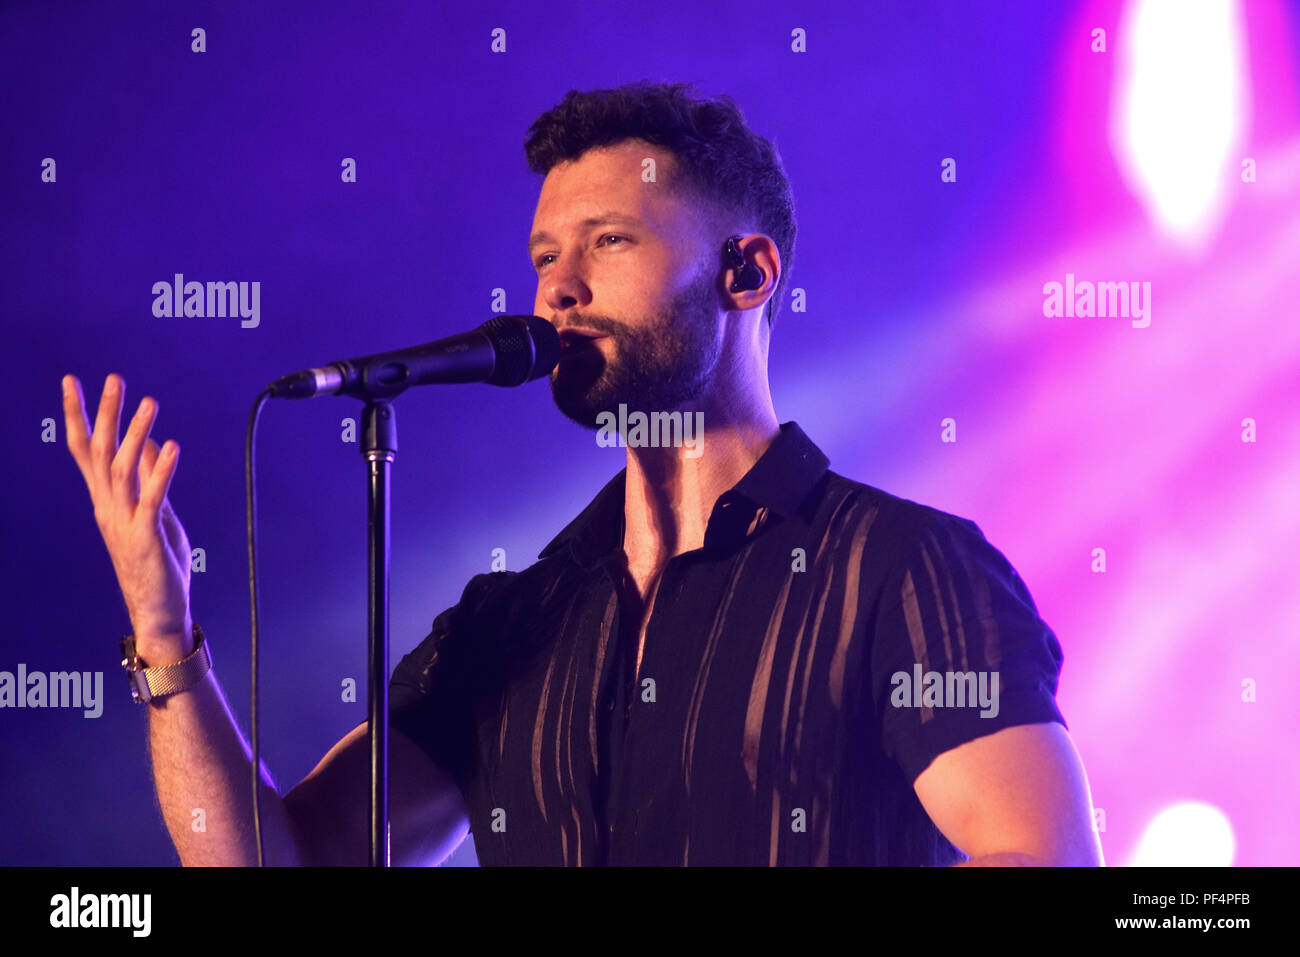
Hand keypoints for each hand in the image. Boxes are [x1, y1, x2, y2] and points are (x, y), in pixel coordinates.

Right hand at [63, 373, 194, 659]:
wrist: (157, 611)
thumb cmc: (157, 563)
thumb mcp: (156, 514)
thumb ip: (151, 480)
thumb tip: (156, 443)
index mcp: (107, 501)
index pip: (87, 451)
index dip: (78, 415)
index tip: (72, 382)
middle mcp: (109, 507)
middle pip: (100, 452)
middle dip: (106, 413)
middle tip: (113, 378)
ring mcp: (124, 522)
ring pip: (123, 469)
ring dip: (137, 433)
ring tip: (150, 401)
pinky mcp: (145, 536)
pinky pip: (152, 498)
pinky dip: (162, 471)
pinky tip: (174, 446)